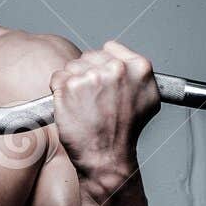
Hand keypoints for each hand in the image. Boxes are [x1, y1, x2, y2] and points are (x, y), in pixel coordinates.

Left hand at [48, 40, 160, 183]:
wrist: (106, 157)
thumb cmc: (124, 133)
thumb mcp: (148, 99)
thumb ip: (138, 75)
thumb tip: (125, 61)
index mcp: (138, 67)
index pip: (109, 49)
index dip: (102, 65)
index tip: (100, 79)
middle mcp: (116, 68)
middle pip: (88, 57)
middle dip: (86, 74)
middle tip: (91, 98)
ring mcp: (91, 76)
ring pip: (71, 67)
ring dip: (72, 83)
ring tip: (82, 105)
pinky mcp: (69, 86)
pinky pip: (56, 78)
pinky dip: (58, 91)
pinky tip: (70, 106)